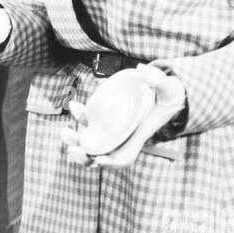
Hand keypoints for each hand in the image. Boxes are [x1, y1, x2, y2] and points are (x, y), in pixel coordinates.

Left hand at [60, 64, 186, 168]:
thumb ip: (158, 79)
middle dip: (84, 157)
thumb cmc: (168, 95)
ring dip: (76, 142)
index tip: (98, 160)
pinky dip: (80, 119)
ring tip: (64, 133)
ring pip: (91, 145)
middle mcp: (123, 138)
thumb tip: (142, 69)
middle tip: (72, 148)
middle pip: (101, 156)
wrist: (165, 94)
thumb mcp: (169, 88)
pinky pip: (90, 125)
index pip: (124, 158)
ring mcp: (113, 130)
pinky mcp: (106, 119)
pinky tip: (73, 105)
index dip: (110, 163)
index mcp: (138, 138)